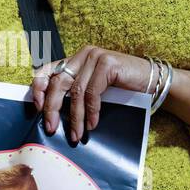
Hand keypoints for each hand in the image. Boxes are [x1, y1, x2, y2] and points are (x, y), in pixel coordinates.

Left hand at [31, 48, 153, 143]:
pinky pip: (93, 92)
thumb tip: (53, 115)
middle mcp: (83, 55)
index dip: (38, 88)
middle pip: (59, 82)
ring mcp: (95, 57)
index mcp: (76, 60)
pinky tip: (92, 124)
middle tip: (51, 128)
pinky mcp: (107, 63)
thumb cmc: (122, 89)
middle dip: (53, 108)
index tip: (37, 108)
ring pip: (76, 91)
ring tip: (76, 134)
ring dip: (75, 117)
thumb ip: (76, 93)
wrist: (152, 82)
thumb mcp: (94, 89)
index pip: (48, 70)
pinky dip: (91, 111)